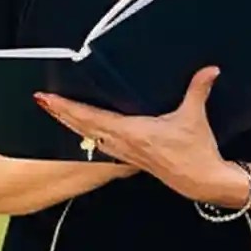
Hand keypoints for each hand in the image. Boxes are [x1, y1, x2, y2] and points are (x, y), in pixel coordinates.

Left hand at [35, 67, 239, 203]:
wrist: (202, 181)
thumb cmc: (195, 153)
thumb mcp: (195, 117)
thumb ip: (198, 89)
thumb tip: (209, 70)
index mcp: (132, 132)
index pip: (91, 118)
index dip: (68, 108)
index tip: (49, 99)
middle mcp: (123, 143)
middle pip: (82, 128)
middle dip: (61, 114)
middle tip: (42, 100)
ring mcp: (125, 152)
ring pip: (88, 138)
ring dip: (71, 124)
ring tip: (56, 111)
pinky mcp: (131, 158)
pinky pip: (100, 145)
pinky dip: (87, 135)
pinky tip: (82, 131)